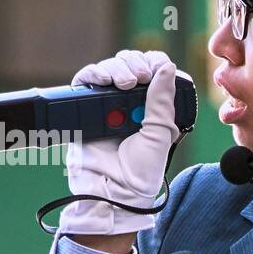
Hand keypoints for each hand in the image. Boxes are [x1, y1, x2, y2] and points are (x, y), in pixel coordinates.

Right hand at [57, 50, 181, 236]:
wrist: (113, 189)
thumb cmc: (141, 169)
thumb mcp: (160, 134)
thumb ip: (162, 102)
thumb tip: (168, 67)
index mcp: (153, 107)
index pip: (154, 72)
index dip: (155, 63)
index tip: (157, 68)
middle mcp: (130, 101)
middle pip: (131, 64)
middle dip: (136, 64)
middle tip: (141, 78)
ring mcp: (107, 102)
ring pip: (110, 68)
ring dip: (119, 68)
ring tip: (126, 83)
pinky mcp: (85, 106)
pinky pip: (87, 80)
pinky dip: (95, 74)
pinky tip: (106, 81)